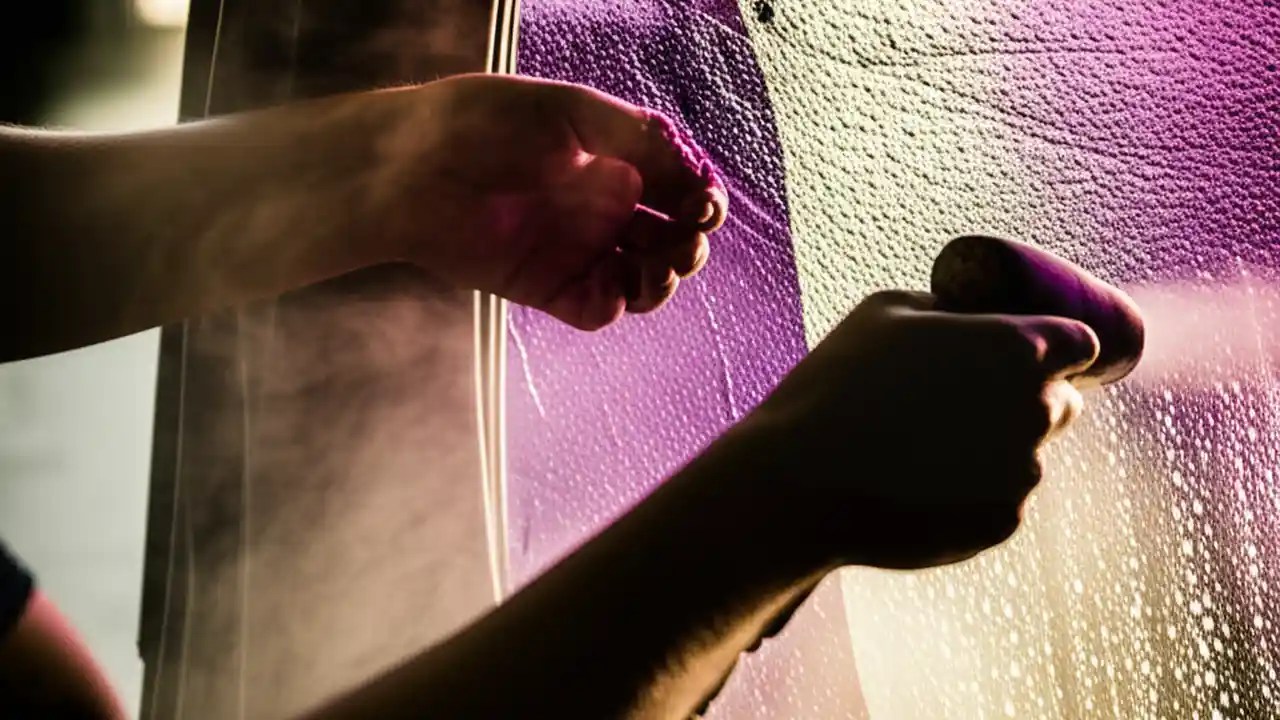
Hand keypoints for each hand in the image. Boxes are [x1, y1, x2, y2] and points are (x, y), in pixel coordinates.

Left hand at [373, 74, 726, 329]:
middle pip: (673, 240)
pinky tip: (612, 290)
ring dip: (664, 280)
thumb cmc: (484, 123)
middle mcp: (602, 208)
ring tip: (656, 269)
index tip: (705, 207)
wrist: (412, 168)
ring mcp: (578, 250)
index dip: (703, 203)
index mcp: (614, 161)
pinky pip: (597, 309)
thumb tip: (695, 172)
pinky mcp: (549, 287)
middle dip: (691, 245)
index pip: (681, 190)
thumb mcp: (571, 111)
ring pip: (645, 281)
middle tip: (683, 242)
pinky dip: (615, 306)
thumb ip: (636, 137)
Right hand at [727, 289, 1099, 570]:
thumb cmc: (837, 386)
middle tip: (961, 404)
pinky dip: (971, 494)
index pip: (1082, 343)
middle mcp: (1036, 409)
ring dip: (994, 450)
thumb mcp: (885, 312)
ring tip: (920, 451)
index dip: (1055, 349)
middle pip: (1062, 402)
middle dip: (1027, 399)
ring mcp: (1023, 472)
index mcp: (1017, 347)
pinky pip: (1000, 501)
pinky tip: (915, 486)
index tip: (1028, 357)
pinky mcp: (1002, 523)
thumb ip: (949, 311)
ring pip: (1028, 455)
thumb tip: (970, 319)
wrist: (801, 482)